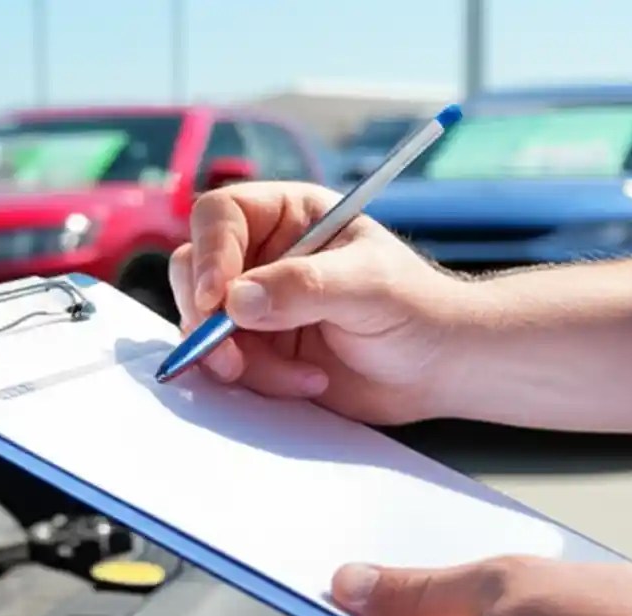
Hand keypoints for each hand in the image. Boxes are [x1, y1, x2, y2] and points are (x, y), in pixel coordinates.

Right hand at [169, 181, 474, 423]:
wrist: (438, 369)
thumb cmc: (417, 310)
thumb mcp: (368, 287)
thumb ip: (304, 288)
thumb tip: (236, 301)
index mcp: (288, 216)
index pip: (220, 216)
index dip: (210, 253)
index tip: (218, 300)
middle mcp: (261, 254)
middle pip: (193, 269)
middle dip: (206, 316)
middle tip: (233, 354)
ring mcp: (254, 303)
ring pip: (201, 323)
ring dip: (236, 358)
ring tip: (299, 376)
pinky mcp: (255, 348)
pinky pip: (221, 361)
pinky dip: (252, 380)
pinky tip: (305, 382)